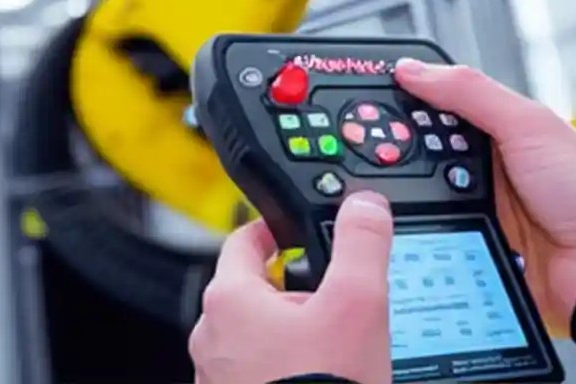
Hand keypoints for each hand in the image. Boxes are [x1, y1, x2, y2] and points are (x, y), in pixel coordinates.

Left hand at [190, 191, 393, 383]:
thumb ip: (360, 246)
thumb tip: (363, 208)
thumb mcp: (358, 306)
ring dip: (285, 338)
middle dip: (290, 293)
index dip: (274, 232)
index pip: (245, 241)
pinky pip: (253, 376)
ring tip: (329, 352)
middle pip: (252, 293)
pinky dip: (278, 374)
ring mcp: (216, 375)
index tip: (292, 232)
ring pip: (253, 339)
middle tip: (332, 302)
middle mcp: (212, 335)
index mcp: (231, 299)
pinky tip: (313, 383)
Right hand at [395, 59, 575, 329]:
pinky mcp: (466, 239)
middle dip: (398, 148)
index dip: (406, 99)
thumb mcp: (529, 127)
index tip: (368, 99)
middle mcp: (484, 166)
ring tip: (388, 183)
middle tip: (374, 147)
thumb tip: (413, 70)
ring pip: (415, 190)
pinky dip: (415, 224)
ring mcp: (474, 205)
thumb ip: (471, 93)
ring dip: (405, 189)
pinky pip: (425, 228)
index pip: (439, 105)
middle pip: (419, 149)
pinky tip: (403, 218)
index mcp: (500, 129)